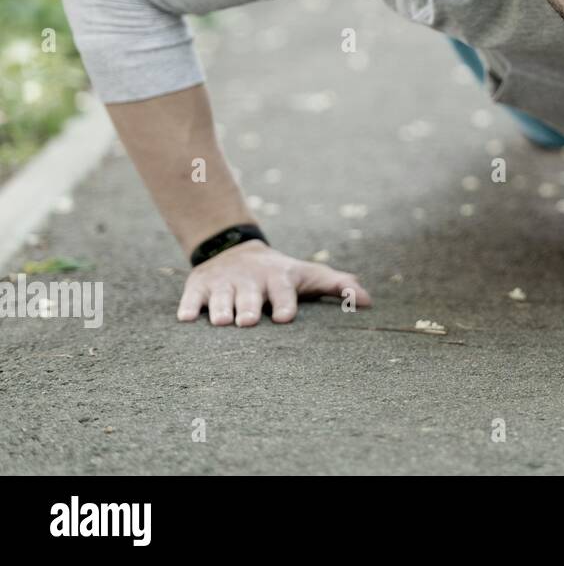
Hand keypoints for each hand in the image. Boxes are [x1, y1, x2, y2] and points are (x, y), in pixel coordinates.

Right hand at [176, 241, 372, 326]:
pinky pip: (191, 297)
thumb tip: (369, 301)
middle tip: (248, 321)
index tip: (284, 318)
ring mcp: (223, 283)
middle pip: (249, 295)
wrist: (236, 250)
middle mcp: (250, 280)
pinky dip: (188, 307)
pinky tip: (185, 318)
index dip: (284, 303)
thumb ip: (338, 285)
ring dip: (220, 308)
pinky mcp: (198, 286)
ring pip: (220, 297)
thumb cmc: (281, 274)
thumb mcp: (309, 275)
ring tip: (221, 322)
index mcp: (278, 278)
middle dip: (249, 307)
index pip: (283, 291)